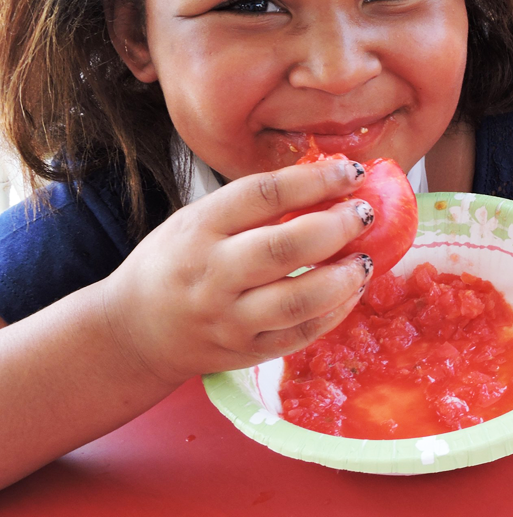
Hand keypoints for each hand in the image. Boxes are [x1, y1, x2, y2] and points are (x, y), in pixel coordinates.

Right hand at [101, 159, 373, 385]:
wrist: (135, 331)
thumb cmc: (173, 261)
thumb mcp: (196, 219)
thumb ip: (251, 206)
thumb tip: (324, 183)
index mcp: (198, 228)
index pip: (265, 195)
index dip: (315, 180)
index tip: (350, 171)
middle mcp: (212, 274)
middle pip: (285, 247)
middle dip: (337, 226)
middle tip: (365, 213)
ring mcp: (228, 319)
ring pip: (298, 300)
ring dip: (344, 278)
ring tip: (366, 259)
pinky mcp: (245, 353)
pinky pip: (300, 335)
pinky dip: (335, 312)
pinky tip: (352, 291)